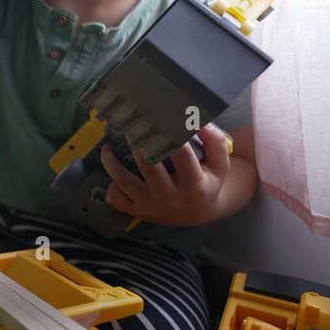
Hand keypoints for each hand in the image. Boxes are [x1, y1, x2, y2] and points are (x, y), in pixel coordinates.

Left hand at [99, 124, 231, 227]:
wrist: (197, 213)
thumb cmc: (207, 182)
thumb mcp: (220, 164)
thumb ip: (215, 141)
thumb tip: (199, 122)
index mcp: (195, 186)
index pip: (183, 156)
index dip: (172, 135)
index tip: (162, 117)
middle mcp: (171, 199)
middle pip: (149, 167)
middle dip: (139, 143)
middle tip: (132, 125)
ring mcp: (151, 207)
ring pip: (125, 182)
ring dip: (113, 162)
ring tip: (109, 147)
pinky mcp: (137, 212)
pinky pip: (116, 199)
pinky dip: (111, 185)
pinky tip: (114, 171)